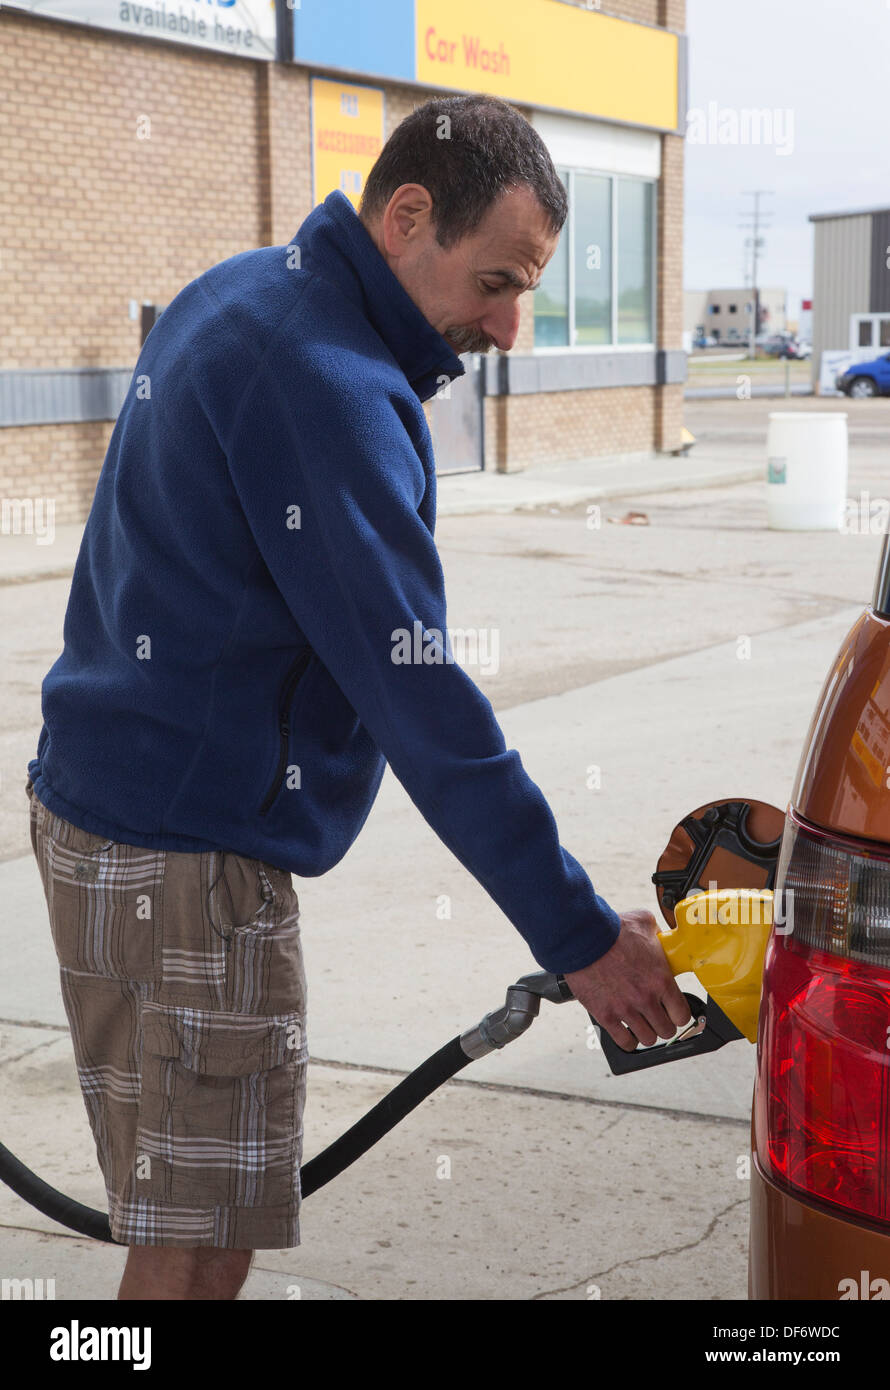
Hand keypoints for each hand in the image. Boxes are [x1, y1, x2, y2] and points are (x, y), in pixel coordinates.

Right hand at [562, 908, 691, 1051]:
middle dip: (663, 1023)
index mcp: (660, 979)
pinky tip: (626, 1031)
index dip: (678, 1013)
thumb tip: (662, 937)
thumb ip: (658, 935)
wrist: (582, 937)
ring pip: (648, 1039)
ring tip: (640, 1023)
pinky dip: (627, 1040)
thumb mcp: (644, 923)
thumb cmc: (612, 929)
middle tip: (656, 1016)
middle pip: (667, 1030)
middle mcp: (646, 998)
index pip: (682, 1014)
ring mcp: (626, 1009)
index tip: (673, 1010)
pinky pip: (625, 1042)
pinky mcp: (606, 1015)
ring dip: (646, 1032)